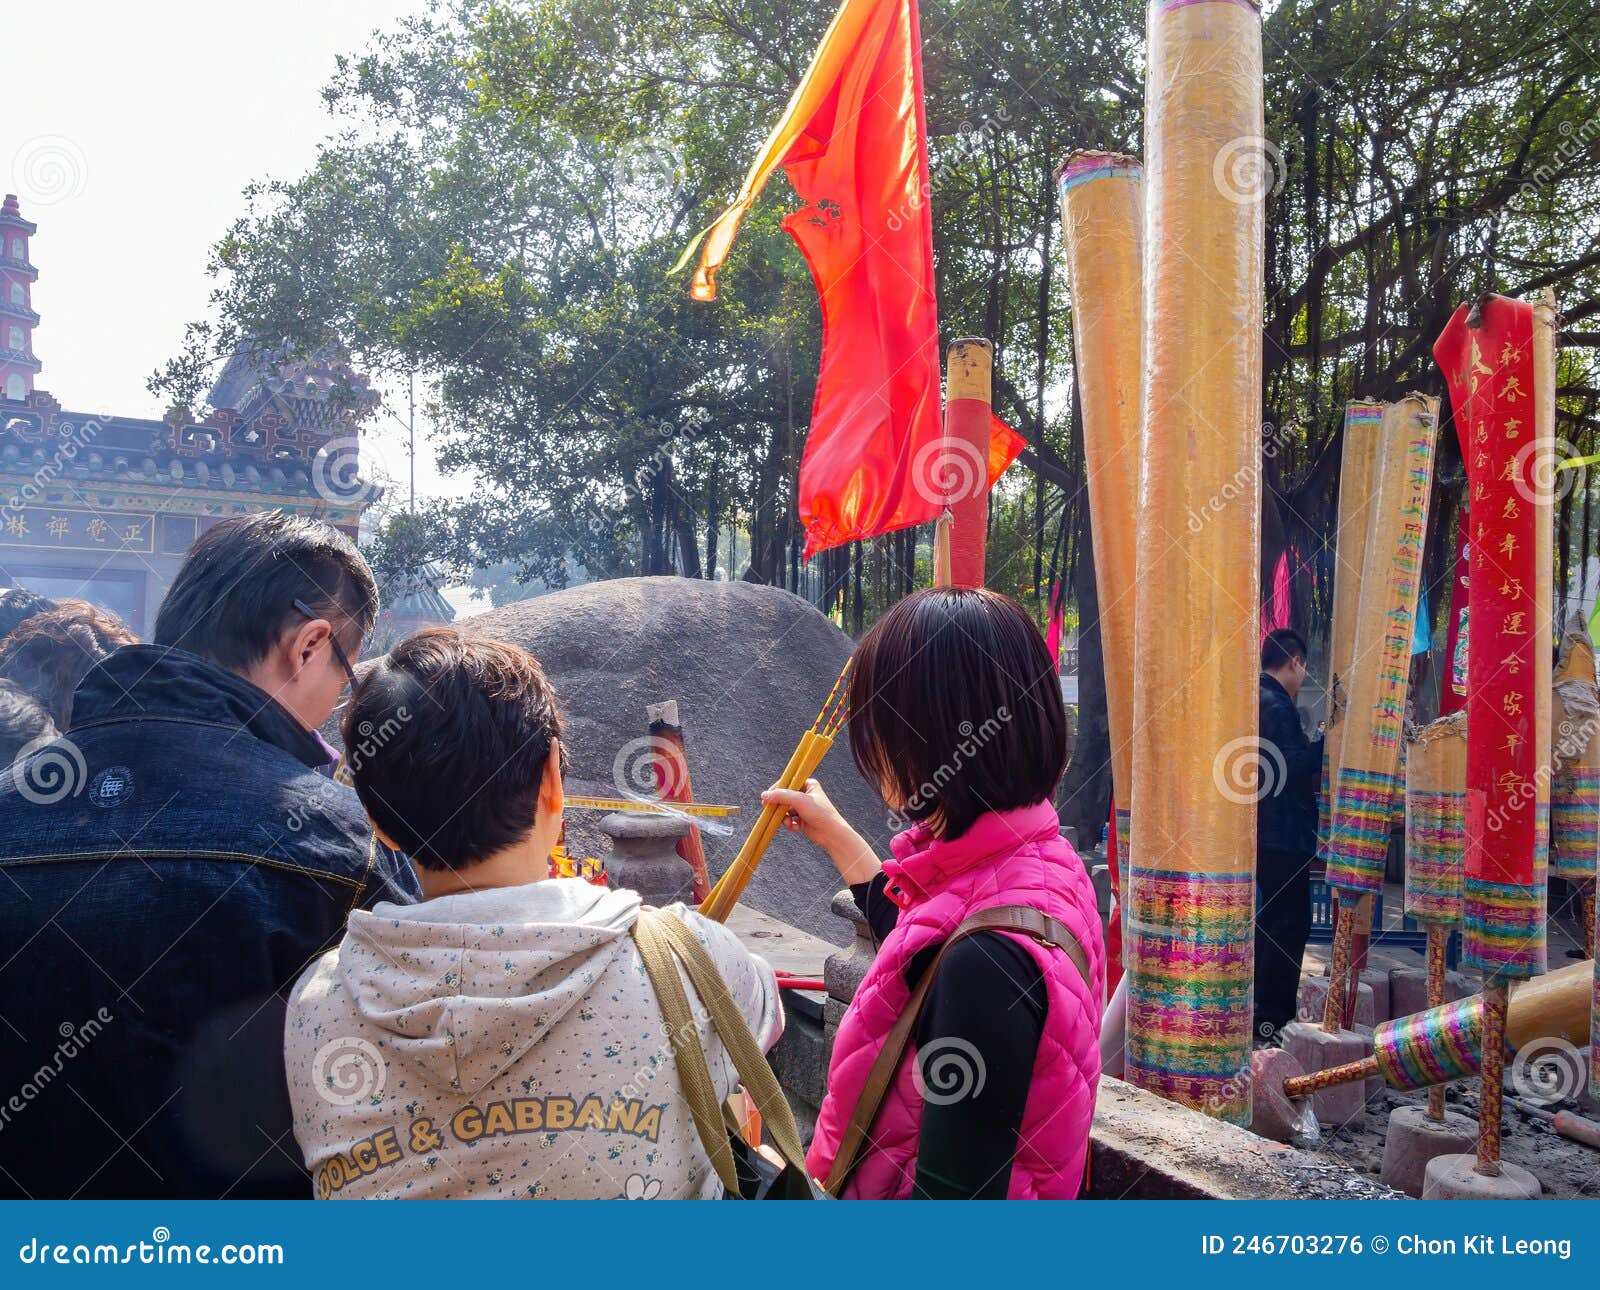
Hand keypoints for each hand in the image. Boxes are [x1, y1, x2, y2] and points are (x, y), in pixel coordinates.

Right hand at [762, 778, 880, 885]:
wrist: (831, 833)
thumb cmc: (820, 813)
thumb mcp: (799, 800)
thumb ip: (781, 796)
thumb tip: (764, 795)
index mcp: (808, 784)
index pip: (787, 782)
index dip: (775, 790)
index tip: (766, 798)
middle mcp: (805, 794)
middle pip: (784, 797)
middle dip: (779, 806)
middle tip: (769, 811)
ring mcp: (803, 807)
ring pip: (784, 809)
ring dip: (784, 818)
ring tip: (788, 823)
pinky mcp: (801, 818)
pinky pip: (789, 819)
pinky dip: (790, 824)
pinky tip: (795, 828)